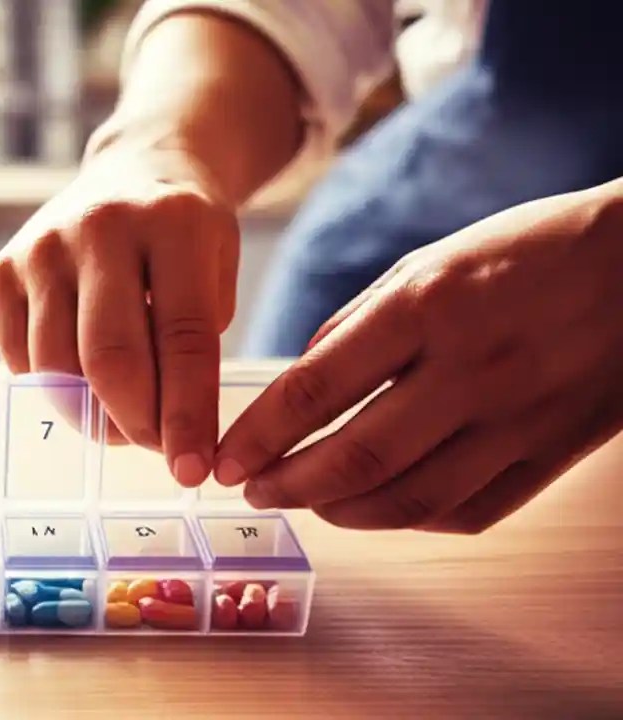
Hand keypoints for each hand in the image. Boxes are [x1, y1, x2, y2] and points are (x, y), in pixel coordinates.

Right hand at [0, 143, 240, 485]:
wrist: (134, 171)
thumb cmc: (184, 238)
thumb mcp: (217, 274)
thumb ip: (194, 348)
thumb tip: (169, 438)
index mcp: (171, 224)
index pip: (182, 339)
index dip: (187, 415)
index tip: (195, 469)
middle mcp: (99, 228)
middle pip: (109, 358)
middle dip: (136, 423)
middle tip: (158, 451)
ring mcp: (42, 247)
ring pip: (57, 366)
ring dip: (93, 415)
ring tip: (126, 419)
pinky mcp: (4, 268)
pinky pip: (22, 359)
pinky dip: (54, 389)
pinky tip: (86, 384)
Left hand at [215, 181, 622, 532]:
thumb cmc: (528, 252)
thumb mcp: (430, 260)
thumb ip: (358, 323)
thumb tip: (300, 380)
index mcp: (424, 307)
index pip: (314, 390)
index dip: (257, 435)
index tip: (225, 458)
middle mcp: (468, 370)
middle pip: (354, 459)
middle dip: (286, 485)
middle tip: (251, 491)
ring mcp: (515, 420)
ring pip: (408, 500)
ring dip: (339, 512)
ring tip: (305, 502)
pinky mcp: (551, 454)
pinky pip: (467, 511)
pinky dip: (409, 518)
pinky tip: (378, 507)